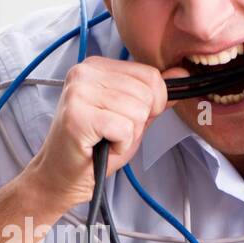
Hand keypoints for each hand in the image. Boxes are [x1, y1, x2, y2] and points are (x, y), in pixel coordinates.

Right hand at [24, 56, 188, 210]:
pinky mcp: (78, 115)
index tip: (127, 119)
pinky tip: (102, 147)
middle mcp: (84, 72)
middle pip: (146, 93)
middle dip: (138, 123)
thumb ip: (155, 96)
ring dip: (128, 136)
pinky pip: (125, 128)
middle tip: (112, 133)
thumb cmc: (93, 148)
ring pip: (138, 112)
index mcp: (97, 66)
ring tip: (105, 140)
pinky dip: (120, 145)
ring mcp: (79, 92)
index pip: (150, 75)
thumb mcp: (131, 117)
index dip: (152, 105)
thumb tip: (182, 74)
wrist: (61, 176)